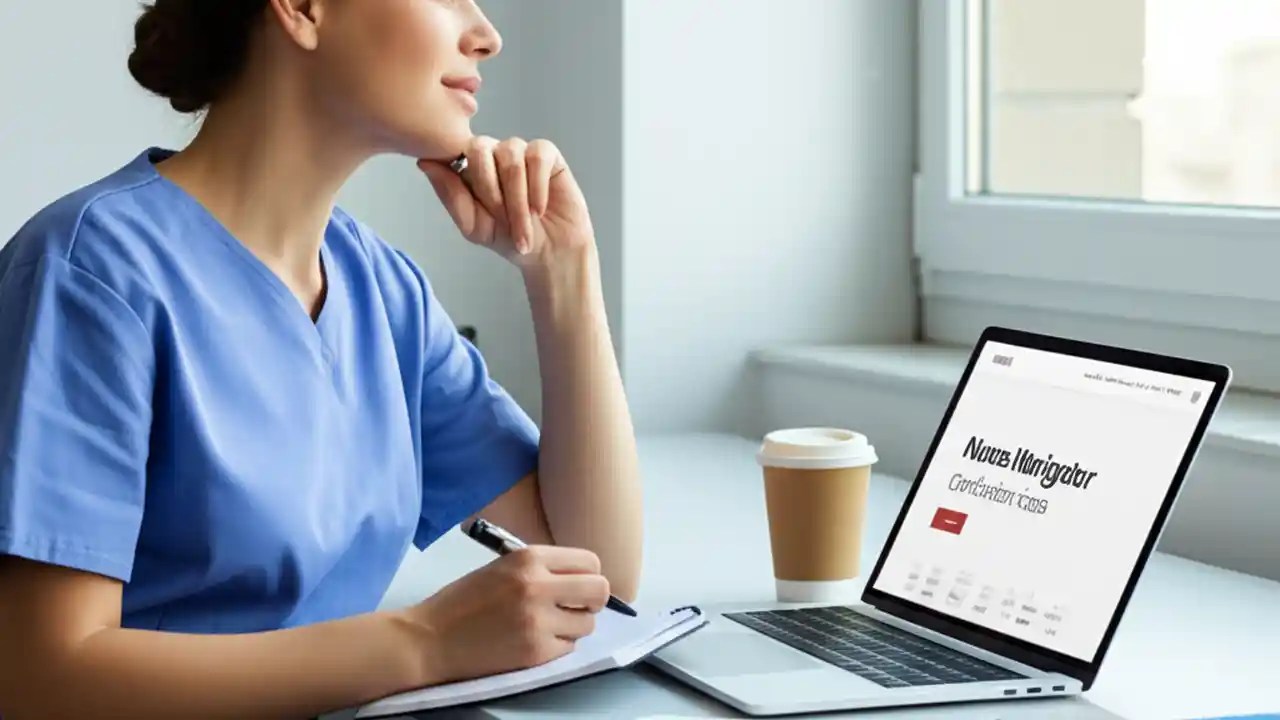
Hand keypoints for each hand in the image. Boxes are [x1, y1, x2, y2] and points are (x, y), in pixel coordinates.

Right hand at [404, 546, 610, 683]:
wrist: (430, 638)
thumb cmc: (463, 600)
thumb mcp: (502, 567)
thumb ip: (540, 568)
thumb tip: (580, 578)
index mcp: (529, 558)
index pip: (590, 562)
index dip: (588, 575)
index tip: (579, 585)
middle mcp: (538, 586)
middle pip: (600, 590)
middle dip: (593, 600)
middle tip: (577, 606)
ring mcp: (538, 621)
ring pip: (588, 623)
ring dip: (573, 626)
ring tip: (547, 625)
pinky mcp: (535, 652)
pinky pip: (569, 647)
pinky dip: (556, 645)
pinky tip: (533, 640)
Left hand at [418, 137, 595, 268]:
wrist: (550, 253)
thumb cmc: (511, 239)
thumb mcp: (474, 226)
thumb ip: (451, 195)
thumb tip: (424, 163)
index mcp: (469, 168)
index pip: (453, 151)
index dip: (458, 170)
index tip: (470, 201)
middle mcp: (492, 153)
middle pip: (479, 149)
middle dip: (490, 190)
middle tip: (501, 221)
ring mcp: (519, 150)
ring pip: (510, 157)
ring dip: (517, 198)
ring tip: (524, 226)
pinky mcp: (546, 153)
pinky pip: (537, 157)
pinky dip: (537, 187)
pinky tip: (540, 208)